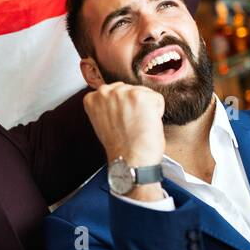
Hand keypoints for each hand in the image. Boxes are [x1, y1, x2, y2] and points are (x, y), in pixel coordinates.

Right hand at [84, 83, 166, 200]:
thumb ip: (107, 106)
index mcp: (92, 98)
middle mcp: (105, 92)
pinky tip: (146, 124)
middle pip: (130, 89)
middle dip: (134, 105)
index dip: (123, 107)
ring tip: (138, 125)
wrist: (129, 160)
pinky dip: (157, 112)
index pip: (115, 91)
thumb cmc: (119, 148)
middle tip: (131, 125)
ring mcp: (122, 92)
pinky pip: (157, 99)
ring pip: (144, 93)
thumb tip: (120, 101)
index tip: (122, 121)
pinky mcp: (139, 96)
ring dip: (146, 108)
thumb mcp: (102, 122)